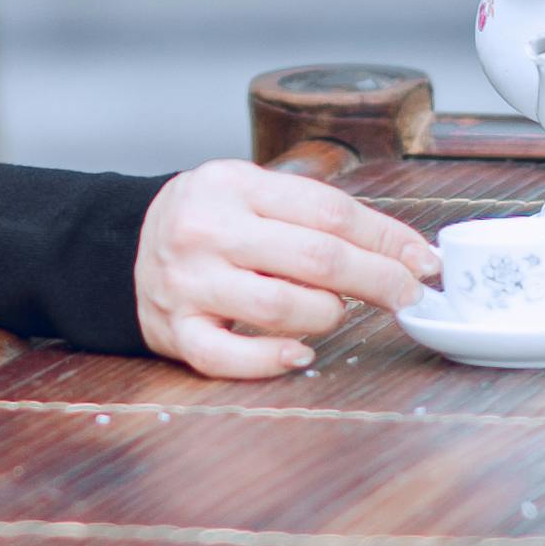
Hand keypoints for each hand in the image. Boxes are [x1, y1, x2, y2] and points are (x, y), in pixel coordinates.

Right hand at [136, 160, 435, 380]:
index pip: (328, 211)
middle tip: (408, 294)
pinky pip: (229, 357)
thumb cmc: (207, 221)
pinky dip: (272, 360)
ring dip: (328, 315)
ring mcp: (188, 284)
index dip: (386, 238)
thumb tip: (404, 250)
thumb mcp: (250, 190)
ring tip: (333, 310)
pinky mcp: (174, 331)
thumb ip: (315, 213)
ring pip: (282, 308)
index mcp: (233, 185)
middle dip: (378, 280)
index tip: (423, 260)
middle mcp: (207, 232)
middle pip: (316, 259)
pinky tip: (301, 353)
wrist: (121, 247)